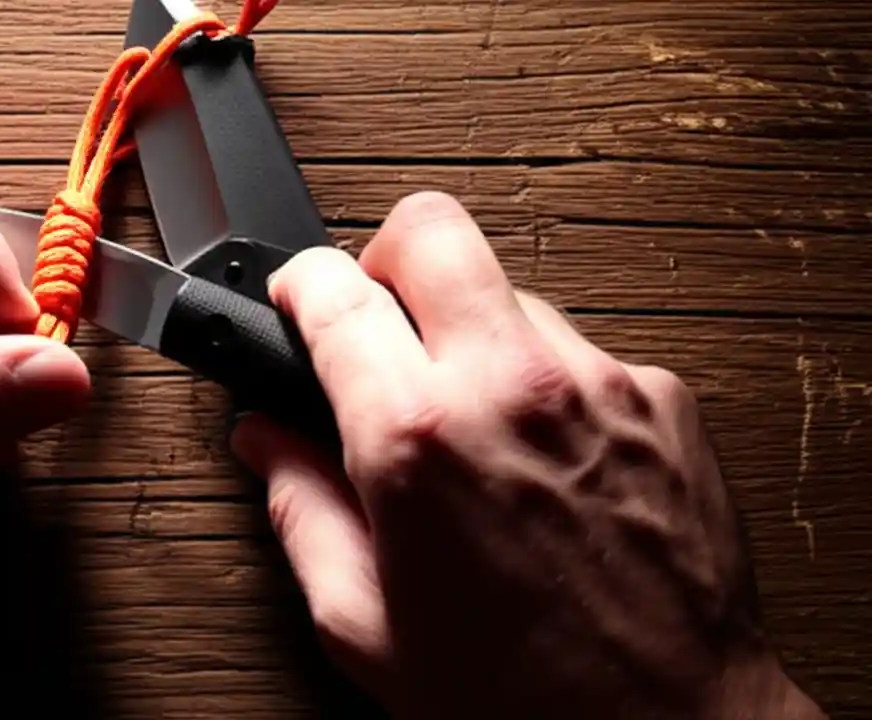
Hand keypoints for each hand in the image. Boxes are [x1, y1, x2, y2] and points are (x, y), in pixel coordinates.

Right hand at [233, 193, 823, 718]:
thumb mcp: (364, 624)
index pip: (336, 291)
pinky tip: (539, 458)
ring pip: (509, 290)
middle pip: (433, 229)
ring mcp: (601, 384)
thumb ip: (299, 511)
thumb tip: (268, 444)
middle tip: (376, 322)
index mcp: (419, 441)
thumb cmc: (520, 702)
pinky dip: (542, 382)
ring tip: (468, 421)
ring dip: (470, 334)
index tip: (293, 296)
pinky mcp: (663, 400)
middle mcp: (515, 389)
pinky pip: (577, 351)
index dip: (297, 282)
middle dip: (385, 257)